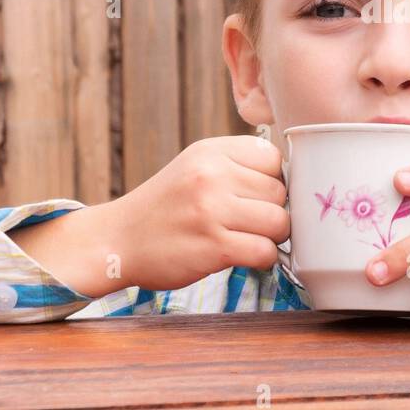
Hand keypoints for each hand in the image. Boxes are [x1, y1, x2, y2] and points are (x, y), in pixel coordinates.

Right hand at [87, 135, 288, 294]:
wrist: (117, 240)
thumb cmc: (164, 208)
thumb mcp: (195, 167)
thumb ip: (237, 166)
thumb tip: (292, 181)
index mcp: (211, 151)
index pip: (274, 158)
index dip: (273, 181)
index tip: (256, 196)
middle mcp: (212, 175)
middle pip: (280, 192)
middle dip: (272, 211)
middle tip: (248, 223)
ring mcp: (212, 210)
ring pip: (279, 222)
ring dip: (271, 237)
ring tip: (247, 239)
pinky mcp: (213, 245)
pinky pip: (265, 251)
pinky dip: (262, 259)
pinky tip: (242, 256)